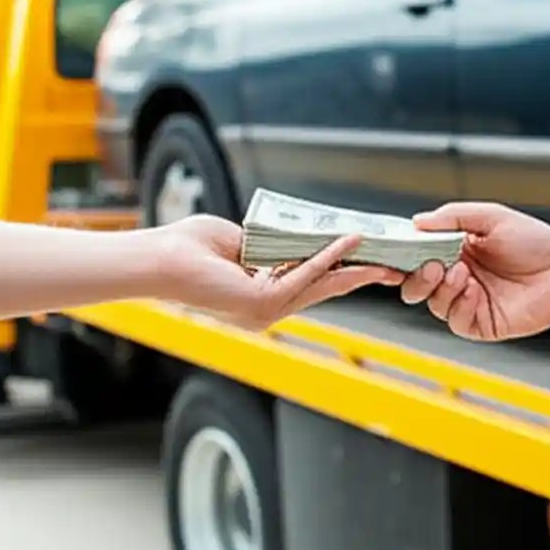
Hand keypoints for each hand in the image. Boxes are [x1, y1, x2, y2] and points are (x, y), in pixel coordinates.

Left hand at [153, 215, 403, 330]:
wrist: (161, 259)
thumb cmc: (188, 248)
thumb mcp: (242, 240)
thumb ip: (273, 244)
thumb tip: (300, 238)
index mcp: (259, 298)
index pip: (307, 284)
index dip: (337, 270)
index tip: (364, 260)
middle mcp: (265, 311)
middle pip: (322, 290)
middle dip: (358, 277)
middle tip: (389, 269)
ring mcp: (265, 311)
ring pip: (320, 286)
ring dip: (353, 268)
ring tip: (381, 258)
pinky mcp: (264, 303)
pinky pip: (306, 275)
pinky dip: (330, 256)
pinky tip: (350, 243)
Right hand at [400, 202, 549, 340]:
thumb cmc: (536, 242)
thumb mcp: (492, 217)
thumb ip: (453, 217)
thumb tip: (417, 221)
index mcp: (455, 251)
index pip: (416, 257)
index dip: (401, 256)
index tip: (392, 252)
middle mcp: (458, 277)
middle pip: (416, 286)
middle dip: (415, 277)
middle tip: (429, 266)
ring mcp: (469, 301)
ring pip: (433, 304)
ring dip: (440, 289)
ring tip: (461, 273)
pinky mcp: (482, 323)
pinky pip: (457, 321)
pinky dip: (459, 305)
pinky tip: (473, 291)